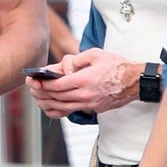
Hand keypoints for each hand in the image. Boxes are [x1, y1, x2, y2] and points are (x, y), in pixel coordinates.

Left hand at [26, 48, 141, 117]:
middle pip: (56, 98)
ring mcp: (89, 104)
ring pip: (62, 108)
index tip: (34, 81)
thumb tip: (64, 66)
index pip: (57, 86)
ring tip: (37, 99)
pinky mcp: (93, 109)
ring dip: (47, 104)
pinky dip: (58, 111)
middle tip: (31, 90)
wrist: (135, 82)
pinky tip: (50, 108)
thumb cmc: (117, 66)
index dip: (43, 85)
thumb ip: (77, 59)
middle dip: (41, 94)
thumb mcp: (96, 54)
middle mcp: (85, 95)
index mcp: (85, 80)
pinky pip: (71, 112)